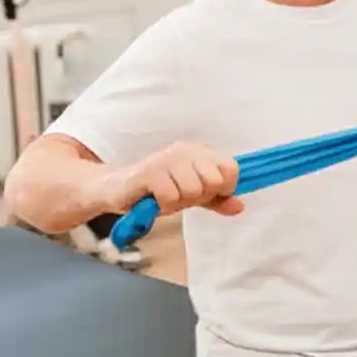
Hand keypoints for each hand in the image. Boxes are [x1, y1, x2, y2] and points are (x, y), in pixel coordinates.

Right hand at [98, 141, 242, 217]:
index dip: (222, 188)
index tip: (205, 192)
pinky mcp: (149, 171)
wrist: (116, 188)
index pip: (231, 169)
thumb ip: (217, 200)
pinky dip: (162, 205)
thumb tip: (240, 206)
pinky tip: (152, 199)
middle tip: (179, 194)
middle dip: (198, 197)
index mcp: (201, 151)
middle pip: (214, 182)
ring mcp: (167, 158)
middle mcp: (186, 149)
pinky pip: (171, 197)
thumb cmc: (158, 189)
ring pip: (193, 191)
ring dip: (178, 203)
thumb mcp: (192, 195)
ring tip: (164, 196)